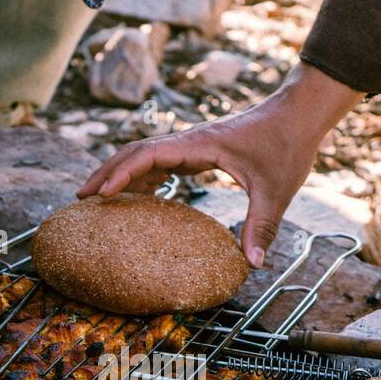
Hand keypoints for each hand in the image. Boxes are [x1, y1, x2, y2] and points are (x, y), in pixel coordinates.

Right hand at [77, 63, 362, 267]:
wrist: (300, 114)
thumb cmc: (288, 145)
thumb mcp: (276, 191)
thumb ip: (262, 227)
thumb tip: (253, 265)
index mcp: (198, 145)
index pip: (147, 154)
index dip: (121, 173)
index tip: (100, 194)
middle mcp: (189, 141)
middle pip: (135, 152)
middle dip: (106, 173)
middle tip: (81, 198)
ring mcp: (193, 144)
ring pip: (146, 154)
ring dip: (121, 173)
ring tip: (99, 198)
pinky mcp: (201, 149)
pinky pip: (163, 160)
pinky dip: (145, 176)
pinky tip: (141, 195)